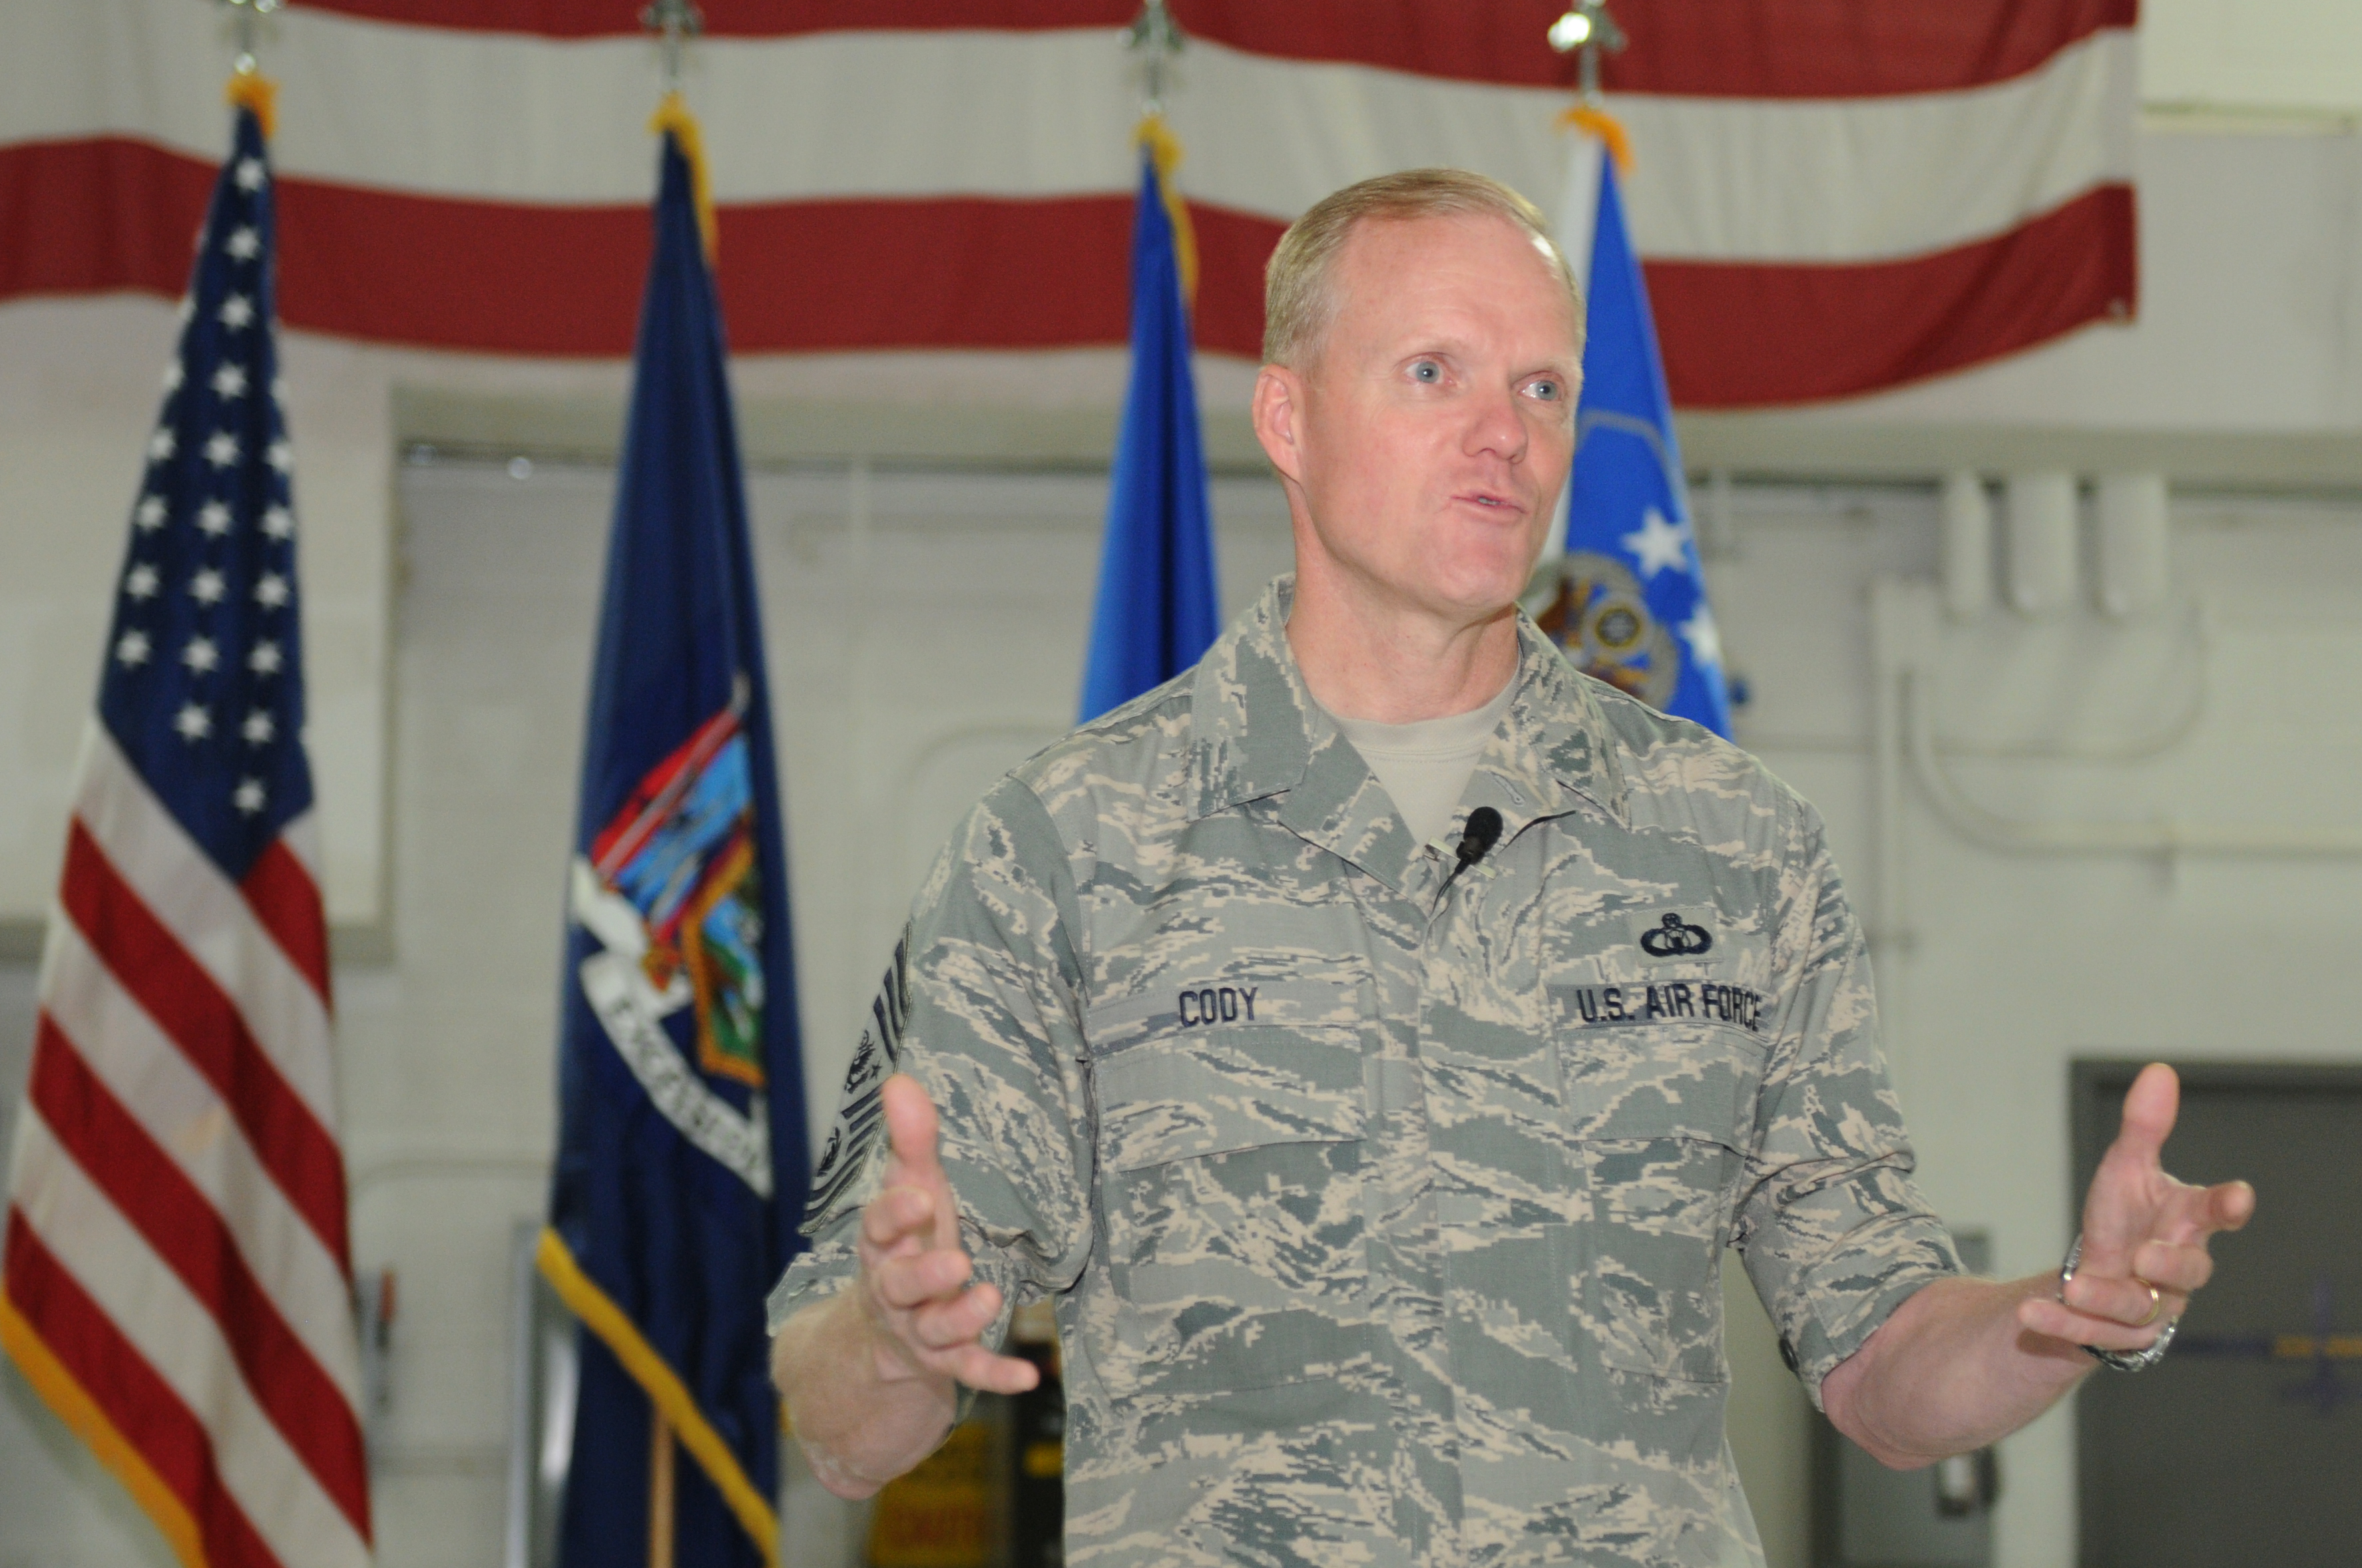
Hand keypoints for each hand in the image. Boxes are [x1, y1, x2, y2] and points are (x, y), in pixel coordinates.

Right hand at [853, 1073, 1039, 1395]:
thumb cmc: (911, 1239)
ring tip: (991, 1302)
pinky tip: (1028, 1376)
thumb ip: (910, 1140)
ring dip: (961, 1318)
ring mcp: (919, 1330)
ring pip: (934, 1330)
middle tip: (956, 1261)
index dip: (895, 1214)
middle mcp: (895, 1289)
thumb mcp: (912, 1188)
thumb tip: (900, 1080)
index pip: (878, 1226)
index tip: (918, 1196)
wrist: (889, 1327)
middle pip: (900, 1284)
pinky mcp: (946, 1362)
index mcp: (883, 1243)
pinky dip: (995, 1375)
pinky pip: (968, 1370)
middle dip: (925, 1274)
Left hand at [2017, 1062, 2254, 1351]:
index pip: (2215, 1212)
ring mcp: (2150, 1307)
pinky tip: (2028, 1315)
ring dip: (2106, 1298)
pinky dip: (2059, 1325)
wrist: (2098, 1272)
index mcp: (2185, 1223)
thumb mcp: (2126, 1167)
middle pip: (2190, 1272)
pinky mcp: (2117, 1334)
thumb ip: (2144, 1127)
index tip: (2237, 1196)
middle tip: (2145, 1256)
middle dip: (2172, 1266)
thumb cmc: (2126, 1216)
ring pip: (2139, 1310)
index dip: (2228, 1205)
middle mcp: (2175, 1270)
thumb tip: (2159, 1071)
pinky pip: (2090, 1335)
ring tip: (2074, 1287)